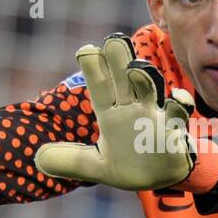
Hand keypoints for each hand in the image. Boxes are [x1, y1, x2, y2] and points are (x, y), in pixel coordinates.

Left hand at [34, 34, 195, 190]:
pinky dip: (179, 106)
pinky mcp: (174, 131)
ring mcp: (154, 117)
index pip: (101, 87)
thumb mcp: (95, 166)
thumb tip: (38, 158)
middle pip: (125, 78)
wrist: (163, 178)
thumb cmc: (130, 164)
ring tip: (136, 68)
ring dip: (144, 77)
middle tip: (114, 39)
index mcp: (112, 114)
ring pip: (150, 89)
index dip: (94, 69)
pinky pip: (178, 115)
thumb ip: (70, 161)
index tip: (87, 50)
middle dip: (119, 60)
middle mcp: (133, 109)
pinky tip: (177, 99)